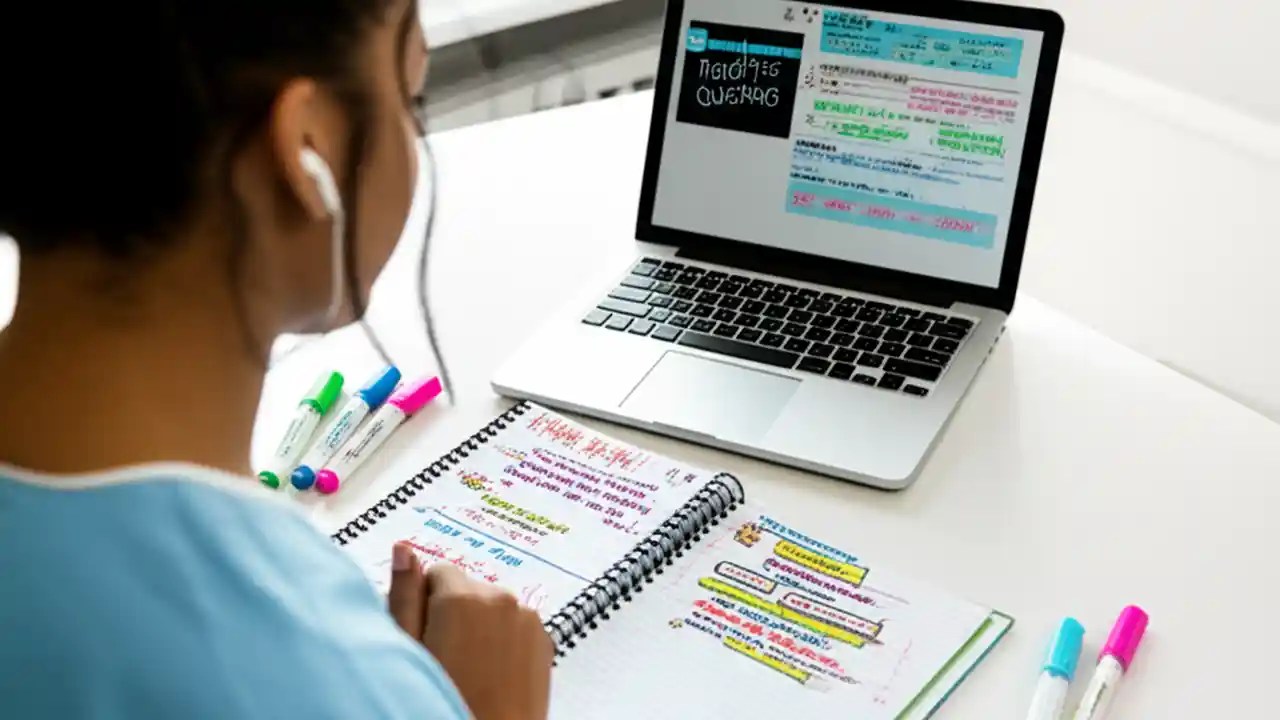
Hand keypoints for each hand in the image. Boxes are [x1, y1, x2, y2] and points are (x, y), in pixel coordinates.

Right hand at [389, 543, 553, 719]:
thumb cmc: (444, 699)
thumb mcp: (409, 649)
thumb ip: (404, 595)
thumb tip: (404, 548)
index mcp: (461, 596)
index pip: (436, 572)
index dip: (424, 603)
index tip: (425, 635)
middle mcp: (499, 597)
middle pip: (466, 588)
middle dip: (453, 612)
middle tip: (446, 656)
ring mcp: (526, 617)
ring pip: (491, 606)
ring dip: (480, 625)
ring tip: (470, 668)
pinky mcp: (544, 638)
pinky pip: (515, 623)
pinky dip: (504, 639)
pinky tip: (493, 671)